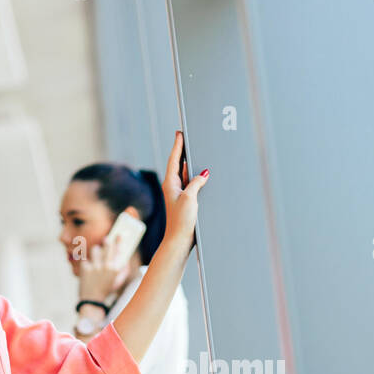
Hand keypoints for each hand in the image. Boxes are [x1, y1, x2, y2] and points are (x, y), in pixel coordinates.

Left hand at [78, 229, 130, 301]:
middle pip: (107, 247)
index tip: (119, 235)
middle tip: (106, 239)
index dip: (119, 242)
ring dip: (95, 250)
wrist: (92, 299)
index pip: (119, 251)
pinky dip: (86, 261)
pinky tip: (87, 267)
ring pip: (95, 249)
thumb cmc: (106, 289)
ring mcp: (95, 267)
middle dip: (107, 242)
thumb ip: (123, 270)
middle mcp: (106, 267)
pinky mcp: (85, 268)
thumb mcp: (117, 281)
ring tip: (96, 255)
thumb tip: (126, 257)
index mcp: (115, 270)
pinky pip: (85, 258)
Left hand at [161, 131, 208, 253]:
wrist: (179, 240)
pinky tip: (201, 172)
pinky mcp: (186, 201)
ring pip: (185, 174)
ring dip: (190, 164)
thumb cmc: (181, 220)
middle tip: (187, 137)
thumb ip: (196, 183)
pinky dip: (195, 177)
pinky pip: (191, 184)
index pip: (174, 159)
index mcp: (170, 183)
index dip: (178, 145)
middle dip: (183, 151)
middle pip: (179, 164)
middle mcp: (173, 187)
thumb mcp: (190, 198)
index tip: (180, 133)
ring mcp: (179, 194)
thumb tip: (203, 173)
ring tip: (195, 150)